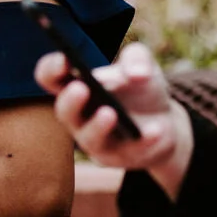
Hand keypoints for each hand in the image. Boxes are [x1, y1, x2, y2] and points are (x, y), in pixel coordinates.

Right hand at [33, 43, 193, 194]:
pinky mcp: (117, 158)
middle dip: (70, 101)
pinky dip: (143, 140)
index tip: (64, 59)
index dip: (51, 69)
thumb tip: (136, 73)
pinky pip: (128, 151)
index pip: (50, 77)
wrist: (166, 123)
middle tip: (81, 88)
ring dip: (98, 126)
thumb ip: (138, 58)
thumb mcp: (144, 66)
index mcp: (76, 86)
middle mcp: (78, 116)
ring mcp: (95, 140)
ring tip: (110, 112)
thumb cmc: (142, 90)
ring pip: (89, 138)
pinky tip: (156, 130)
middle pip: (63, 111)